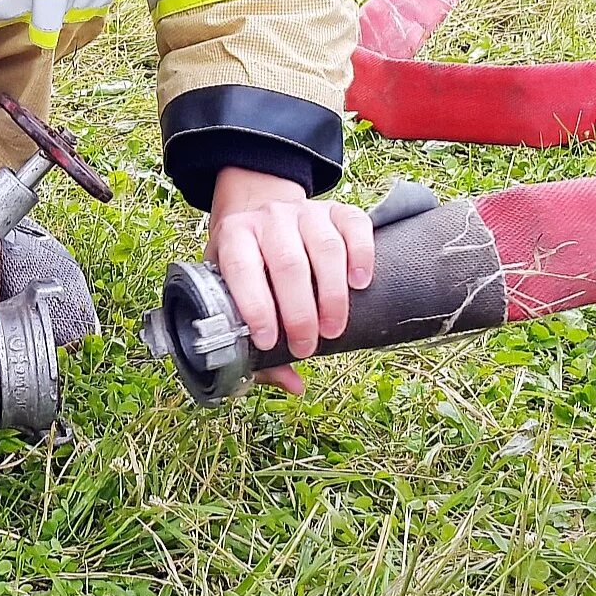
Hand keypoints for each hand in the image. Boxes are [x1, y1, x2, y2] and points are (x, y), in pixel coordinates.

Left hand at [206, 167, 375, 394]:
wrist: (260, 210)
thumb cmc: (248, 265)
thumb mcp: (233, 291)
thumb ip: (254, 339)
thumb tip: (293, 385)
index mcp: (234, 237)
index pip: (242, 269)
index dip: (256, 307)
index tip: (269, 342)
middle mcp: (269, 218)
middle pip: (289, 264)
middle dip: (300, 313)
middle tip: (307, 346)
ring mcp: (305, 212)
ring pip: (325, 248)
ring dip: (333, 295)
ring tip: (334, 329)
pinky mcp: (337, 210)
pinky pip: (355, 227)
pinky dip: (362, 256)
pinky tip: (361, 284)